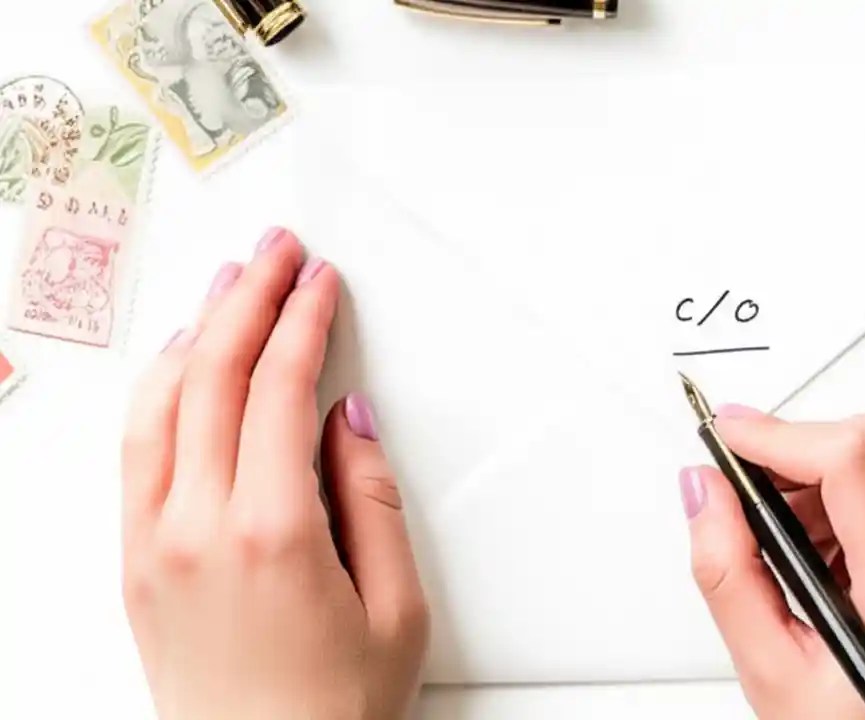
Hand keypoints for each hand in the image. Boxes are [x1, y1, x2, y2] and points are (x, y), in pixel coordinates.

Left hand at [121, 228, 427, 719]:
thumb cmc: (331, 713)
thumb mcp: (396, 608)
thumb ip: (372, 499)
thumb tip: (351, 420)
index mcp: (271, 533)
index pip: (281, 389)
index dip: (303, 321)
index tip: (319, 283)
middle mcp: (197, 529)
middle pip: (214, 377)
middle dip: (249, 300)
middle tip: (275, 254)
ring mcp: (154, 545)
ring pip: (160, 405)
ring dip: (197, 335)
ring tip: (228, 289)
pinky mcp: (135, 564)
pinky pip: (137, 452)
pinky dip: (159, 392)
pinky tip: (181, 368)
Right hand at [681, 407, 864, 719]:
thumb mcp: (774, 677)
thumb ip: (730, 574)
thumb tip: (705, 493)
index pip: (855, 461)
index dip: (780, 434)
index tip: (730, 436)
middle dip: (795, 451)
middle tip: (742, 482)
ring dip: (823, 477)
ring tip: (783, 538)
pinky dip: (854, 503)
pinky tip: (823, 552)